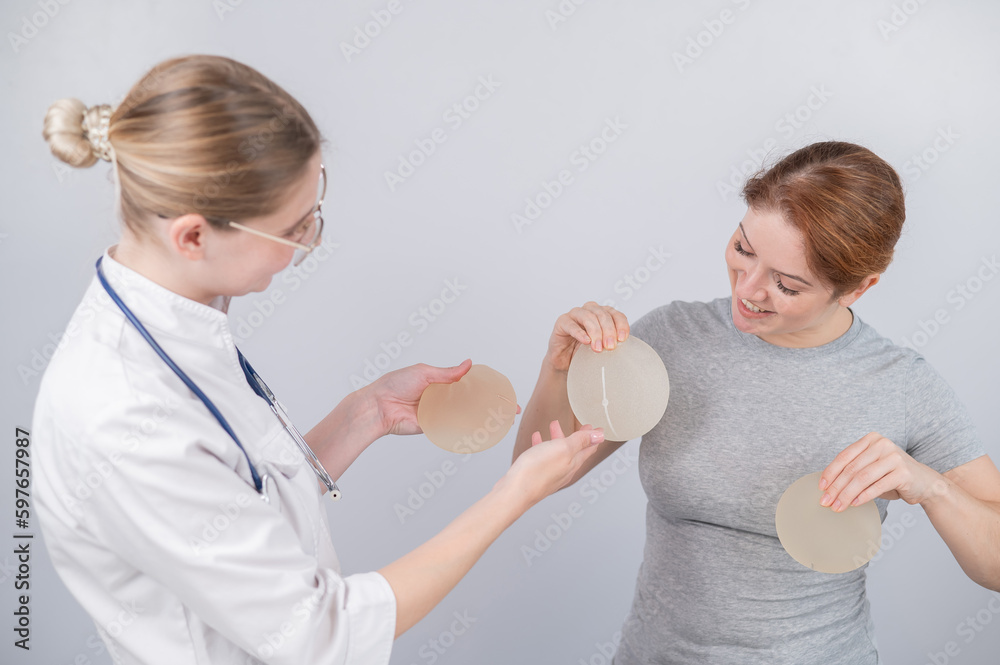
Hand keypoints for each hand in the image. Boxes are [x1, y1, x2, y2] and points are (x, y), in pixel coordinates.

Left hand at [367, 360, 521, 436]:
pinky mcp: (433, 427)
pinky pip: (453, 429)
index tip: (503, 391)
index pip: (469, 384)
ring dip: (483, 419)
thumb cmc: (396, 384)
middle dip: (492, 406)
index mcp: (442, 382)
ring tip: (502, 421)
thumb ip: (447, 373)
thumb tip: (469, 364)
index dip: (486, 387)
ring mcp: (440, 413)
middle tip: (510, 409)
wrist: (379, 406)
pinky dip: (467, 430)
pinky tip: (482, 430)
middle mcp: (443, 398)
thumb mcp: (424, 372)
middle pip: (472, 402)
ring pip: (466, 416)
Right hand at [502, 420, 604, 503]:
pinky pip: (543, 457)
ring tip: (553, 425)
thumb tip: (600, 436)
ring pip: (558, 452)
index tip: (599, 428)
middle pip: (574, 450)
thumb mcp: (563, 449)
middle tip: (580, 426)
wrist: (515, 491)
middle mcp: (564, 471)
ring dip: (558, 438)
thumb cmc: (537, 471)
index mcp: (573, 463)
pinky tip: (536, 439)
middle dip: (577, 436)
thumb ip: (581, 441)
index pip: (588, 448)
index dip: (594, 437)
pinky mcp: (537, 475)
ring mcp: (550, 474)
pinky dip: (542, 445)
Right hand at [546, 302, 630, 371]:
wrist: (565, 361)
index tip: (623, 339)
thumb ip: (611, 342)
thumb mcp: (602, 347)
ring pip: (588, 317)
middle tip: (610, 347)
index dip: (621, 325)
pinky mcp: (562, 321)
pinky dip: (580, 333)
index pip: (616, 314)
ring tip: (598, 348)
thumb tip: (624, 346)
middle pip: (603, 315)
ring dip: (595, 332)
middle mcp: (590, 310)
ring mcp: (575, 314)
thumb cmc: (585, 351)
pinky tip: (586, 341)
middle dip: (609, 331)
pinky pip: (571, 324)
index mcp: (603, 314)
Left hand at [818, 431, 947, 510]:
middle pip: (851, 469)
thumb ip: (853, 471)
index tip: (821, 487)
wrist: (925, 483)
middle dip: (836, 487)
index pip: (844, 457)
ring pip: (862, 478)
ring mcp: (893, 457)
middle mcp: (881, 445)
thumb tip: (827, 487)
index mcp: (870, 440)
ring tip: (838, 506)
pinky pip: (877, 486)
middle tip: (826, 501)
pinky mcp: (903, 472)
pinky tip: (855, 504)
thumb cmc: (893, 476)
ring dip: (847, 494)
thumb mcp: (871, 469)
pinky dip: (864, 496)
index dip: (830, 473)